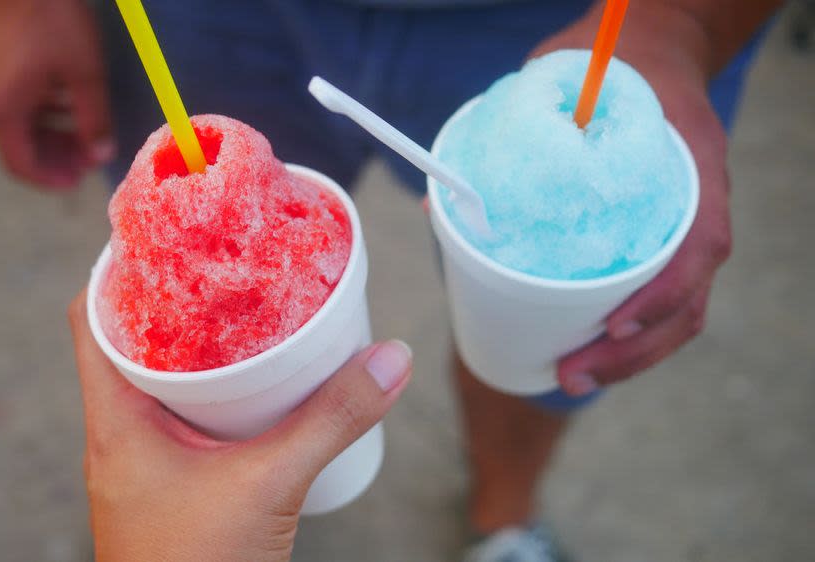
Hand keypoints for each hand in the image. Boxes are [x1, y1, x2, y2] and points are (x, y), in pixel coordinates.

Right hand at [0, 0, 114, 188]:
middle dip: (56, 158)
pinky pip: (20, 102)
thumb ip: (94, 119)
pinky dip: (46, 112)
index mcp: (5, 110)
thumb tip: (102, 155)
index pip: (22, 165)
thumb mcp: (84, 73)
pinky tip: (72, 105)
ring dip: (54, 135)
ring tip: (87, 135)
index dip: (51, 179)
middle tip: (89, 159)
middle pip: (21, 148)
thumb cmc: (54, 21)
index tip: (80, 180)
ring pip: (22, 125)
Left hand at [67, 290, 411, 561]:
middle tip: (223, 264)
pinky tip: (258, 386)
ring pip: (161, 382)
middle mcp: (120, 435)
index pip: (90, 320)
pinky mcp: (173, 485)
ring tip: (245, 311)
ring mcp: (144, 463)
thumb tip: (388, 358)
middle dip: (174, 300)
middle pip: (130, 343)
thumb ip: (331, 420)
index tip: (164, 232)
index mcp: (115, 422)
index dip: (118, 268)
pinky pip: (187, 418)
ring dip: (198, 348)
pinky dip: (217, 392)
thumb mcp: (270, 484)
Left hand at [532, 3, 732, 395]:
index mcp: (690, 171)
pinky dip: (634, 336)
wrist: (658, 52)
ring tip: (573, 379)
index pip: (696, 249)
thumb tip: (436, 203)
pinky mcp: (670, 243)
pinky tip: (593, 355)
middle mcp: (702, 209)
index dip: (660, 297)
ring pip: (681, 314)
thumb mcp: (563, 82)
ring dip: (632, 358)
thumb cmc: (609, 68)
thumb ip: (513, 129)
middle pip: (688, 303)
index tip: (610, 326)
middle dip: (632, 354)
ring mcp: (691, 231)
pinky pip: (666, 302)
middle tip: (569, 376)